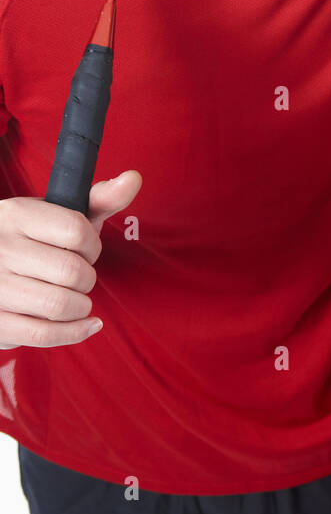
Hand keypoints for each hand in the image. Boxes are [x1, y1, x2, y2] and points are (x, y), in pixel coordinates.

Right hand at [0, 171, 141, 348]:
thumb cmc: (30, 242)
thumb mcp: (57, 215)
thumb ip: (99, 199)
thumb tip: (134, 178)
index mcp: (16, 215)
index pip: (77, 230)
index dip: (93, 245)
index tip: (86, 250)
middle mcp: (0, 247)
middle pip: (71, 271)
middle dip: (87, 279)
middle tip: (76, 277)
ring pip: (59, 305)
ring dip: (80, 306)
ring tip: (73, 298)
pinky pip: (42, 335)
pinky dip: (73, 333)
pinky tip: (86, 324)